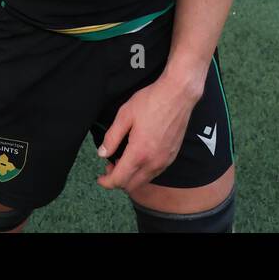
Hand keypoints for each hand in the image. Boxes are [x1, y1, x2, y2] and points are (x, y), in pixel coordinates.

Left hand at [96, 76, 201, 192]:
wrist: (178, 94)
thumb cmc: (151, 101)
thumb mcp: (124, 115)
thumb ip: (112, 138)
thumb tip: (102, 154)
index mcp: (139, 153)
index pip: (119, 179)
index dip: (107, 182)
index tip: (100, 178)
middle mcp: (153, 162)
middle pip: (132, 185)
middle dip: (118, 181)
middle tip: (110, 166)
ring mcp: (165, 160)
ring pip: (144, 180)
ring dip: (132, 177)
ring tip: (123, 161)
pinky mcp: (172, 155)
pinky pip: (155, 172)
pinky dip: (144, 172)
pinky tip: (139, 157)